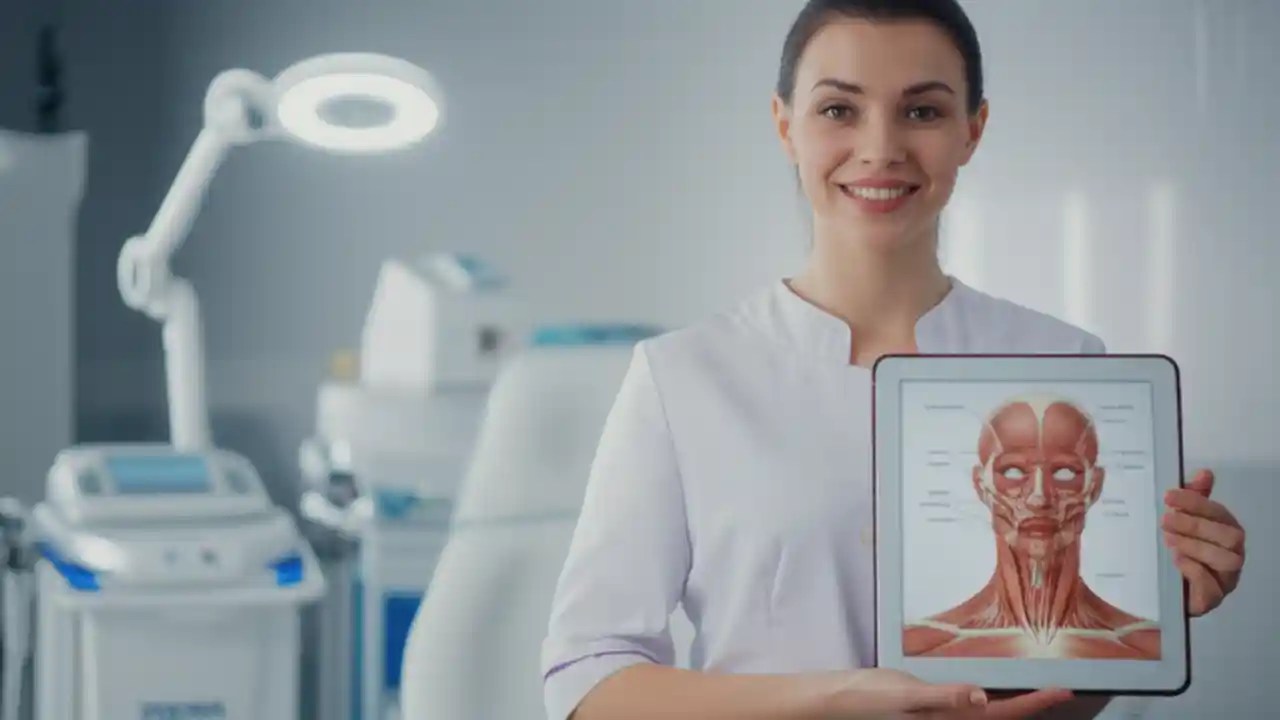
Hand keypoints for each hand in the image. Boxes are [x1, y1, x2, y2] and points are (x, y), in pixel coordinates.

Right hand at [829, 668, 1073, 717]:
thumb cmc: (867, 700)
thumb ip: (943, 698)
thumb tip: (982, 699)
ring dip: (1012, 705)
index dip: (1034, 703)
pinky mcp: (930, 709)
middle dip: (1030, 706)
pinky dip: (986, 701)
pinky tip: (990, 691)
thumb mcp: (905, 694)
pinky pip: (967, 707)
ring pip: (986, 714)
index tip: (1063, 691)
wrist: (836, 701)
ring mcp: (940, 717)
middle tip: (1061, 690)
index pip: (1000, 715)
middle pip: (999, 717)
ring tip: (1037, 691)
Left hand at [1161, 469, 1245, 615]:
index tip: (1169, 495)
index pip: (1220, 513)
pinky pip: (1212, 587)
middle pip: (1230, 536)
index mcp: (1225, 533)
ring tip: (1168, 538)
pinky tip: (1176, 560)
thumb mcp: (1177, 521)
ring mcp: (1224, 580)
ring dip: (1196, 545)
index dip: (1197, 502)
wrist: (1153, 589)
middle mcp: (1231, 555)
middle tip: (1165, 519)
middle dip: (1197, 525)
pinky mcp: (1210, 600)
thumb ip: (1192, 498)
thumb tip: (1205, 473)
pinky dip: (1195, 570)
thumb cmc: (1172, 550)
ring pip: (1227, 560)